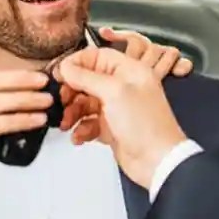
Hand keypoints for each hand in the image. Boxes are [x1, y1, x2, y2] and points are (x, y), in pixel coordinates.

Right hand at [61, 27, 191, 144]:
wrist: (157, 162)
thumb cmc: (146, 125)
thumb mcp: (114, 92)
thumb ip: (87, 77)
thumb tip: (67, 67)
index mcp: (129, 71)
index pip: (97, 56)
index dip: (76, 63)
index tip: (60, 73)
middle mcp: (122, 87)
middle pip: (87, 80)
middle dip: (71, 90)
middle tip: (62, 99)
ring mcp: (116, 107)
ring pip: (84, 102)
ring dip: (73, 112)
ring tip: (67, 123)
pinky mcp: (111, 127)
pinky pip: (88, 122)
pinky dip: (81, 129)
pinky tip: (79, 136)